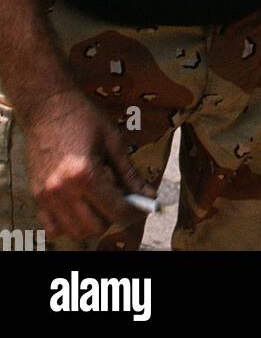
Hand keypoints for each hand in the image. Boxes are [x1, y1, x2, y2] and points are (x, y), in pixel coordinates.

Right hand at [23, 88, 151, 241]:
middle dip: (115, 218)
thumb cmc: (81, 116)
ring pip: (75, 232)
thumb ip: (129, 172)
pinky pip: (52, 228)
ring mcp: (46, 196)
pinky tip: (79, 210)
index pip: (117, 210)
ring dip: (93, 224)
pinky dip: (69, 226)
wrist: (46, 105)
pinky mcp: (35, 196)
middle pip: (96, 227)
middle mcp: (63, 190)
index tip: (144, 206)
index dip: (136, 212)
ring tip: (102, 204)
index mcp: (85, 174)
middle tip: (123, 202)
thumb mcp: (112, 140)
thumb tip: (148, 194)